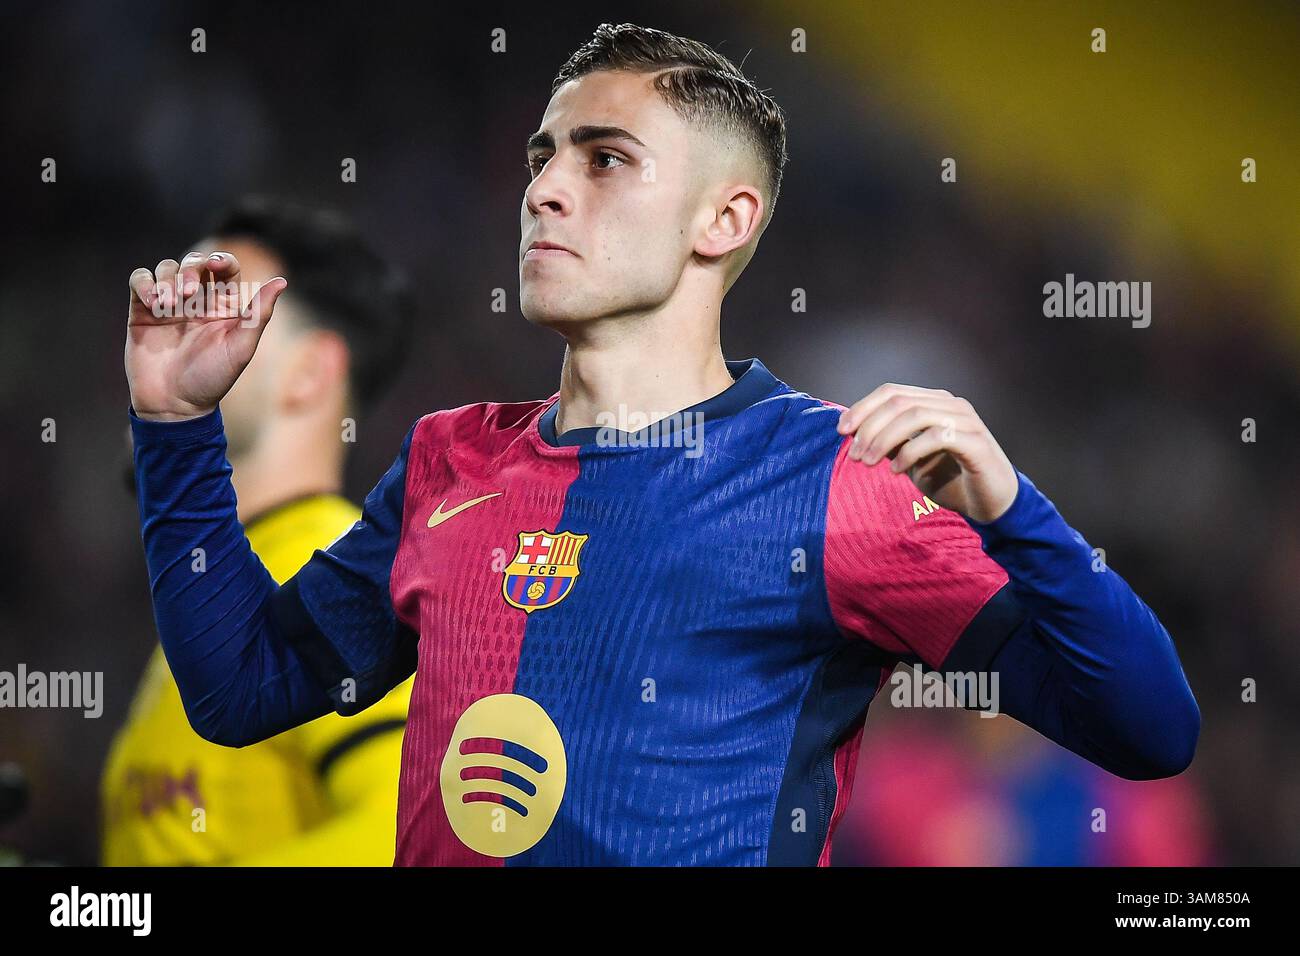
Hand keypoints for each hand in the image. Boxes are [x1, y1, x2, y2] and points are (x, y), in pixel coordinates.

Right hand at [125, 250, 286, 420]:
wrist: (174, 404)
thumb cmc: (212, 379)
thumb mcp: (241, 348)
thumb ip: (259, 314)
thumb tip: (281, 281)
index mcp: (224, 306)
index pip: (225, 268)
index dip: (221, 260)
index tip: (215, 266)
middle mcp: (197, 301)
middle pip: (194, 262)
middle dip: (190, 269)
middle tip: (187, 294)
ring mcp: (170, 304)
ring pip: (166, 268)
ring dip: (167, 279)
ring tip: (167, 305)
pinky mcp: (143, 311)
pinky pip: (140, 280)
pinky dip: (144, 283)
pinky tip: (151, 302)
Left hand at [837, 384, 1017, 522]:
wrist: (992, 502)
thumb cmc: (951, 478)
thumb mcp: (912, 458)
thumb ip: (891, 442)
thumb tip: (855, 434)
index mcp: (934, 401)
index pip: (891, 392)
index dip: (862, 408)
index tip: (841, 431)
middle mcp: (951, 404)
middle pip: (899, 402)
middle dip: (870, 427)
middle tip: (854, 455)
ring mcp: (966, 420)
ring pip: (915, 415)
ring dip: (884, 439)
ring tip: (868, 463)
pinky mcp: (976, 442)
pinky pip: (936, 436)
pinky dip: (910, 452)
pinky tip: (896, 470)